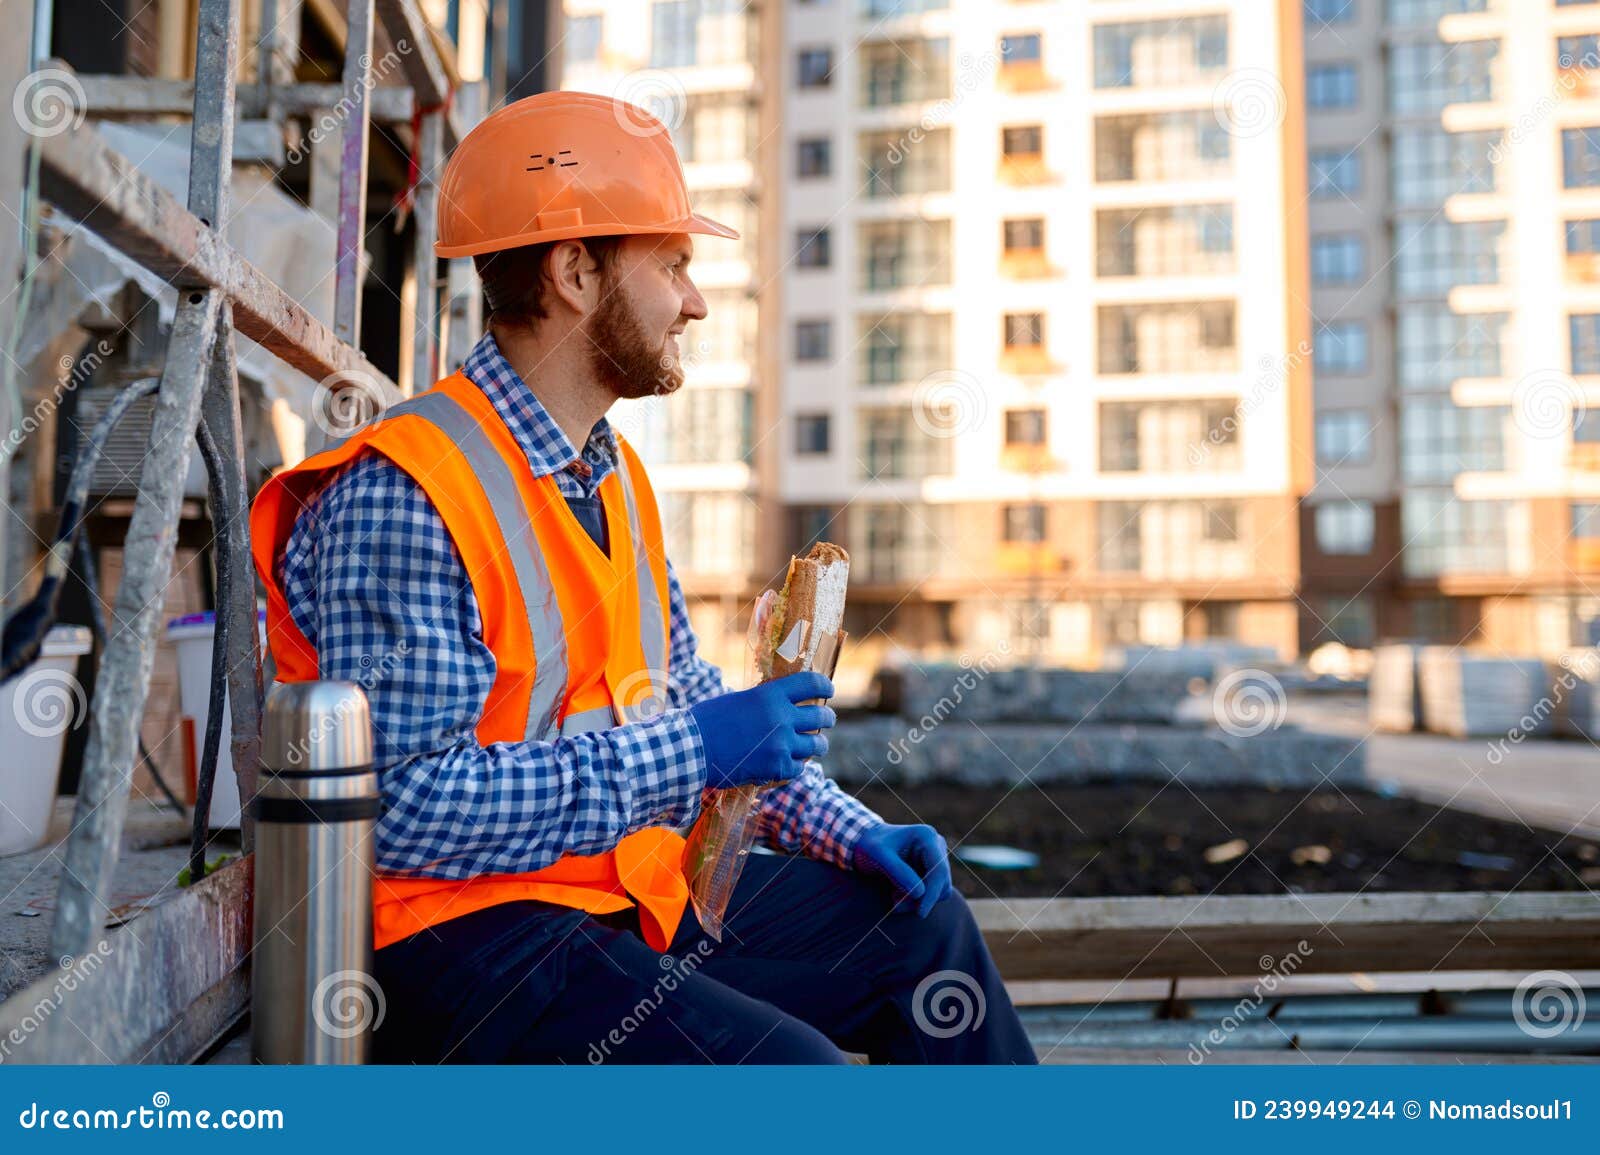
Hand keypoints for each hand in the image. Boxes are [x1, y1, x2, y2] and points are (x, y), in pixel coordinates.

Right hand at [688, 672, 836, 789]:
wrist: (691, 749)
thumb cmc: (708, 721)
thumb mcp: (740, 700)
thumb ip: (764, 701)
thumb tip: (781, 702)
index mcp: (771, 694)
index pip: (812, 683)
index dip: (824, 685)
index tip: (828, 690)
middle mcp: (782, 718)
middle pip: (821, 716)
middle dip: (827, 718)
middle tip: (827, 720)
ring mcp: (781, 744)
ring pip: (817, 744)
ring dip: (816, 744)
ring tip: (814, 744)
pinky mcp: (777, 768)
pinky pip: (800, 767)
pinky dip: (796, 765)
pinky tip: (791, 763)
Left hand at [852, 823, 952, 917]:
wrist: (863, 843)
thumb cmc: (868, 846)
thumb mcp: (878, 856)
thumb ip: (898, 872)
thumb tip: (920, 894)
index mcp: (926, 836)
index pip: (938, 870)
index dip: (932, 893)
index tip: (920, 913)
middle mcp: (936, 845)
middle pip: (942, 882)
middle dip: (921, 899)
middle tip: (896, 905)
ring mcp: (935, 858)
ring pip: (939, 890)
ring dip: (918, 901)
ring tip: (893, 897)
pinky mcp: (931, 870)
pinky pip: (932, 892)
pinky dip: (916, 899)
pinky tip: (897, 894)